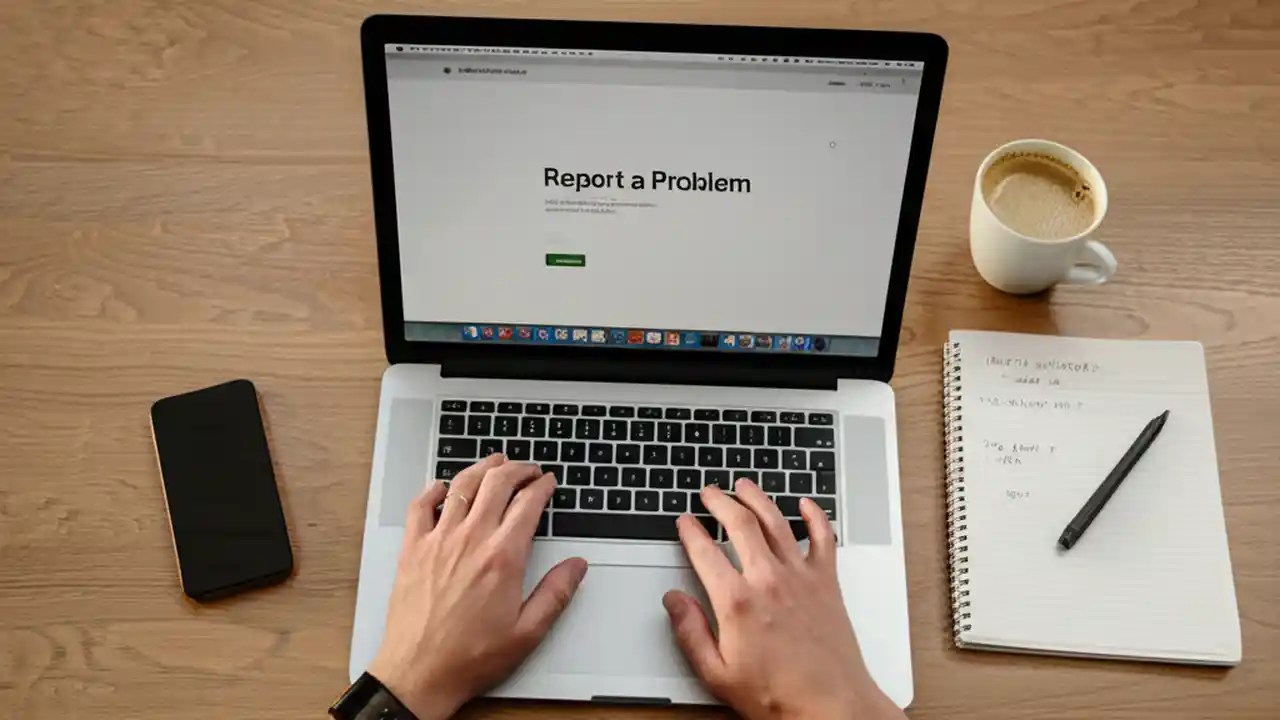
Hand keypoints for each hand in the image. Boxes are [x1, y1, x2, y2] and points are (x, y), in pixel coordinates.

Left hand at [368, 455, 587, 719]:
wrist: (419, 673)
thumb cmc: (469, 657)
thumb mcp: (527, 632)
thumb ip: (556, 593)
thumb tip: (576, 566)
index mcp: (503, 558)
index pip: (528, 504)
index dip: (542, 486)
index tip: (548, 482)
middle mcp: (470, 540)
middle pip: (496, 483)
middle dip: (517, 468)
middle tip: (527, 468)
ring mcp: (438, 541)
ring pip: (462, 486)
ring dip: (481, 468)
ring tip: (494, 462)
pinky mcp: (412, 550)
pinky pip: (420, 506)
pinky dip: (433, 490)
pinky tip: (442, 487)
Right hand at [664, 480, 904, 719]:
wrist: (831, 707)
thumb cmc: (777, 697)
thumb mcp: (717, 674)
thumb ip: (690, 633)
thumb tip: (673, 601)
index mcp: (736, 602)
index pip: (705, 552)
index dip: (690, 532)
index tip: (684, 522)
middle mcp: (768, 580)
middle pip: (740, 523)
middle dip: (720, 501)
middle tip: (709, 492)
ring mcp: (800, 577)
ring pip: (776, 522)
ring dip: (757, 498)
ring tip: (744, 485)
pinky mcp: (827, 582)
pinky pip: (823, 538)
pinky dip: (815, 516)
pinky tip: (806, 504)